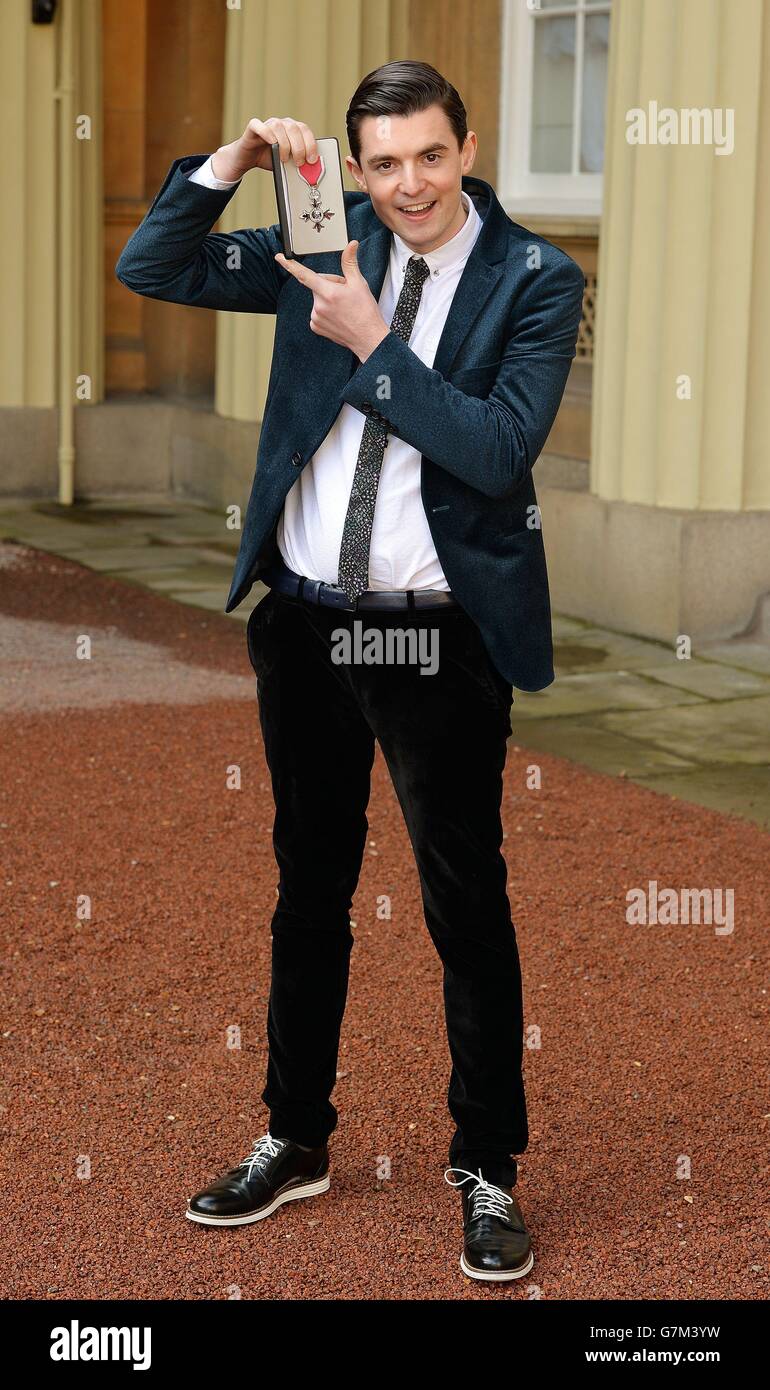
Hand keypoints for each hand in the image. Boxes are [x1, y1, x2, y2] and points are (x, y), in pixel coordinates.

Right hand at [211, 116, 318, 182]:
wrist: (247, 159)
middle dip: (299, 147)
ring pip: (278, 126)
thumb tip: (311, 169)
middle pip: (293, 128)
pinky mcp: (253, 128)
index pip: (304, 130)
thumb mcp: (287, 162)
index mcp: (291, 129)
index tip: (312, 160)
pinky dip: (266, 133)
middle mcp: (281, 124)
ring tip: (284, 159)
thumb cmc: (269, 159)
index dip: (310, 144)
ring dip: (284, 144)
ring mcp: (267, 124)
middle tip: (299, 163)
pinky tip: (271, 143)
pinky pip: (259, 126)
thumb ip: (298, 161)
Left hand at [275, 241, 389, 360]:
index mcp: (328, 292)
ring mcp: (315, 318)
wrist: (368, 339)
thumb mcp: (359, 284)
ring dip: (328, 299)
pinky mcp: (315, 327)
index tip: (279, 257)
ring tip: (344, 308)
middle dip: (330, 286)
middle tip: (346, 295)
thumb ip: (350, 262)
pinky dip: (326, 312)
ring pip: (318, 299)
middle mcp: (318, 306)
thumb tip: (352, 245)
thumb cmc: (365, 312)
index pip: (304, 275)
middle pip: (318, 285)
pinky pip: (317, 312)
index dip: (290, 264)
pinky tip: (338, 316)